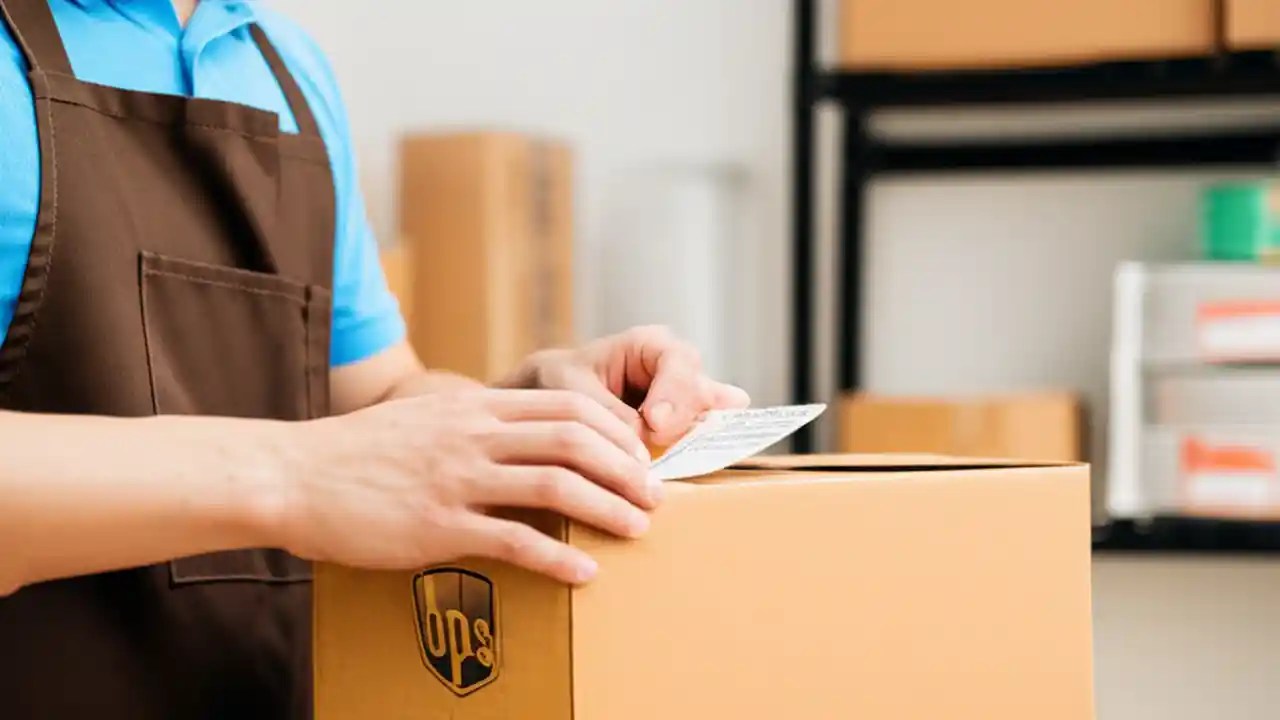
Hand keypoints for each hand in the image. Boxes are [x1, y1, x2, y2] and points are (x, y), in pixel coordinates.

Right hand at [273, 389, 656, 583]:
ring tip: (637, 528)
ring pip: (556, 485)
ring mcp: (457, 478)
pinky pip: (514, 540)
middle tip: (656, 495)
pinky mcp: (438, 524)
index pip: (566, 404)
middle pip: (574, 439)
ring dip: (608, 507)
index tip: (639, 455)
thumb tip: (522, 440)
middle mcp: (472, 434)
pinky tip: (584, 572)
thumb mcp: (423, 417)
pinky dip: (558, 557)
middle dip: (626, 468)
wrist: (292, 474)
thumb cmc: (357, 452)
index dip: (614, 429)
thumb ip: (473, 422)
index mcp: (473, 405)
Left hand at [501, 325, 749, 447]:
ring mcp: (686, 401)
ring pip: (710, 414)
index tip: (655, 422)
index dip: (673, 393)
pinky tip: (702, 456)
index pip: (678, 361)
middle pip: (701, 389)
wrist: (551, 398)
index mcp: (649, 345)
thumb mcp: (573, 392)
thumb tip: (643, 439)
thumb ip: (608, 412)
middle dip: (684, 418)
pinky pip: (708, 436)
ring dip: (696, 437)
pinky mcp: (686, 430)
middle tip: (659, 439)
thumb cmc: (560, 383)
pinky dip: (703, 449)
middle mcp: (676, 370)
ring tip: (686, 451)